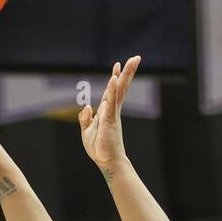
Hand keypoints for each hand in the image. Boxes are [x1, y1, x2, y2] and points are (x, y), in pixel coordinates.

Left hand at [79, 55, 140, 173]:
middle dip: (127, 72)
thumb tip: (87, 106)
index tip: (118, 65)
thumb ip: (85, 119)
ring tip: (133, 61)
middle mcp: (112, 110)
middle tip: (136, 58)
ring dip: (125, 74)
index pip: (111, 91)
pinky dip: (113, 89)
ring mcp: (112, 113)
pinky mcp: (110, 119)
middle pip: (121, 87)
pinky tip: (115, 78)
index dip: (115, 78)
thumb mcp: (87, 132)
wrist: (108, 162)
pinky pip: (112, 101)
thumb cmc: (99, 149)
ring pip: (120, 90)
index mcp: (106, 112)